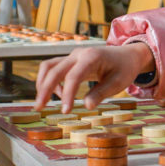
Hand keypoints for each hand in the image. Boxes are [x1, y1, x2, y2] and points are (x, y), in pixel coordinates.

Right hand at [35, 42, 155, 110]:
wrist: (126, 56)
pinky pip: (53, 68)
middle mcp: (78, 54)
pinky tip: (60, 96)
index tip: (65, 111)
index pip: (74, 76)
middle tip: (38, 108)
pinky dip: (51, 82)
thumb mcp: (118, 82)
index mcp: (92, 57)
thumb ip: (101, 93)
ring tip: (43, 103)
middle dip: (44, 89)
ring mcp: (72, 56)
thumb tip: (86, 106)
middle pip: (54, 69)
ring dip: (42, 84)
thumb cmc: (123, 69)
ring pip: (48, 66)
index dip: (68, 94)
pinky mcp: (70, 61)